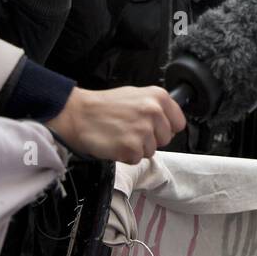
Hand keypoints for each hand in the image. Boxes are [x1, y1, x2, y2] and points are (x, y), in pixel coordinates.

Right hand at [45, 84, 185, 163]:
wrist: (78, 114)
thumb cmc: (103, 106)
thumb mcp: (135, 95)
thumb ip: (155, 106)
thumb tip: (169, 120)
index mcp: (158, 97)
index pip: (178, 123)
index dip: (165, 128)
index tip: (153, 128)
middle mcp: (154, 112)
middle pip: (165, 139)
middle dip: (150, 139)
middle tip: (130, 130)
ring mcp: (144, 130)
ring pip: (151, 151)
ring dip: (136, 148)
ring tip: (120, 135)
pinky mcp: (132, 147)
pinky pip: (136, 159)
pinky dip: (125, 156)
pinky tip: (115, 143)